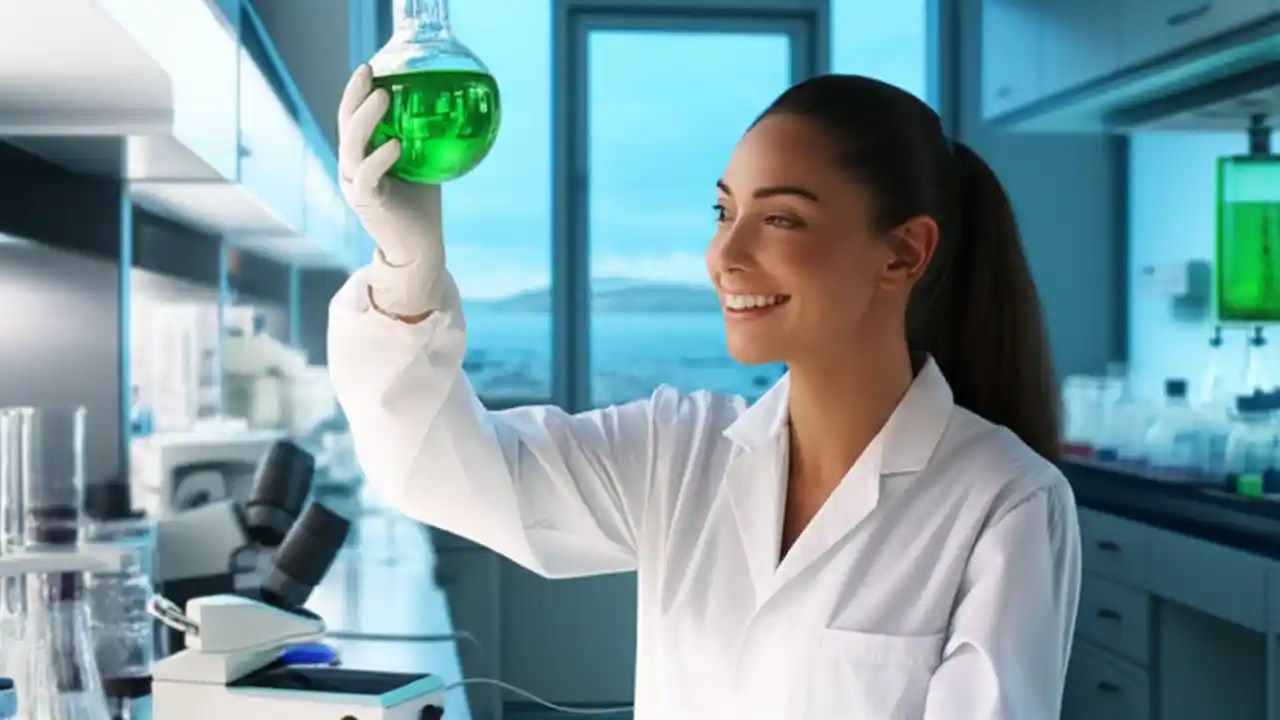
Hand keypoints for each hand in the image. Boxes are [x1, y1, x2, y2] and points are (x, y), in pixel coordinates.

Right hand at [337, 64, 446, 313]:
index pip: (352, 119)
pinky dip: (380, 157)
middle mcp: (353, 170)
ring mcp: (356, 186)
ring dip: (366, 119)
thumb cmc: (420, 208)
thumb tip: (445, 111)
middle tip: (368, 72)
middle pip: (344, 125)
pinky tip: (397, 145)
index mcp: (361, 159)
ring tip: (384, 96)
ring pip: (351, 146)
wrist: (420, 249)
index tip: (370, 67)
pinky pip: (368, 175)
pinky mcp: (368, 203)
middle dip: (354, 95)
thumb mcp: (422, 166)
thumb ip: (423, 142)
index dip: (356, 93)